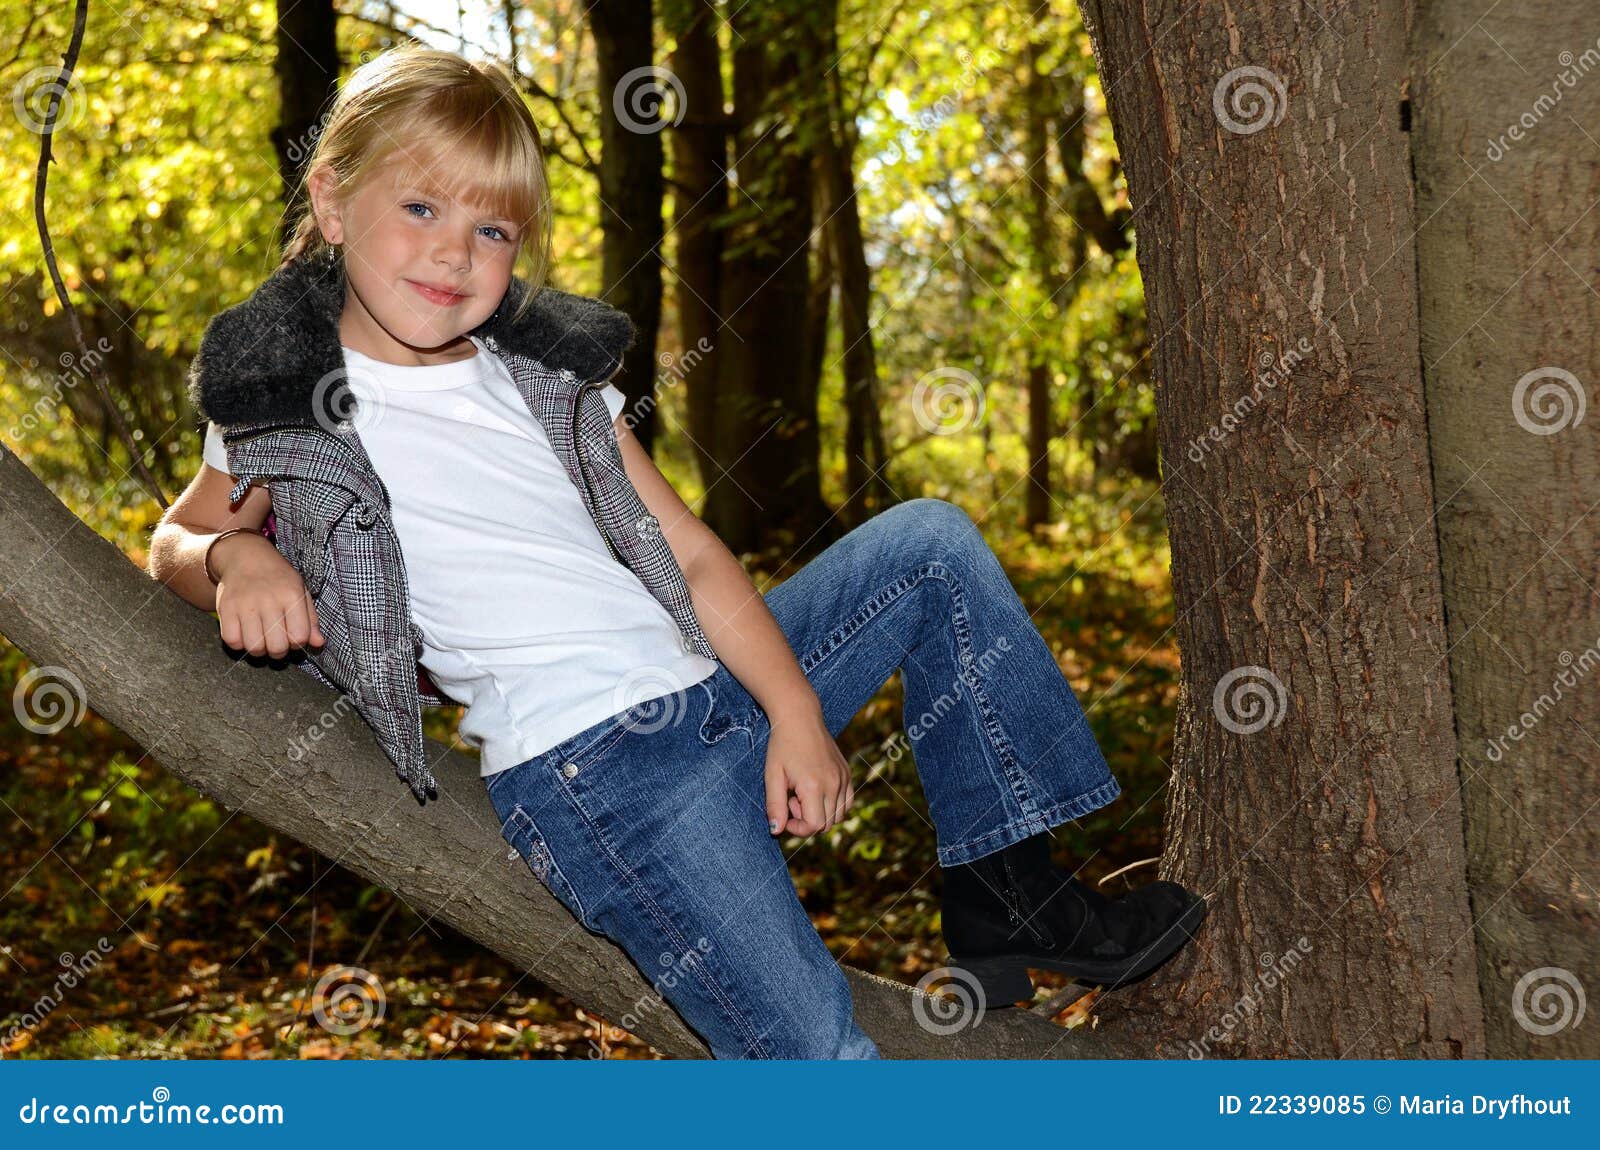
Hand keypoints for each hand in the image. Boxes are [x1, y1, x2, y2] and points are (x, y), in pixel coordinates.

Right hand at [213, 532, 324, 658]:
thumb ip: (311, 620)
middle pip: (276, 646)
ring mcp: (245, 605)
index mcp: (291, 595)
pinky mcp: (225, 608)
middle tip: (276, 642)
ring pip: (254, 647)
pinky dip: (238, 643)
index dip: (297, 643)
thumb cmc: (279, 579)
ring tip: (261, 639)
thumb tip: (318, 644)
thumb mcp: (301, 592)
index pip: (299, 636)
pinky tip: (244, 634)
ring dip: (259, 650)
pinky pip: (231, 640)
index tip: (292, 636)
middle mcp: (268, 600)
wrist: (246, 557)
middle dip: (279, 651)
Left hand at [762, 708, 853, 836]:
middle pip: (827, 824)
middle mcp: (833, 783)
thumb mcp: (772, 776)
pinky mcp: (847, 773)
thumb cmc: (782, 745)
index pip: (814, 826)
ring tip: (804, 794)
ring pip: (839, 816)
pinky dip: (834, 806)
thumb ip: (775, 806)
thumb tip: (776, 831)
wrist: (800, 717)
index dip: (798, 829)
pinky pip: (847, 802)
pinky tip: (817, 792)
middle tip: (792, 799)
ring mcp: (843, 778)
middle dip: (807, 821)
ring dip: (821, 814)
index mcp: (813, 786)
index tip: (786, 815)